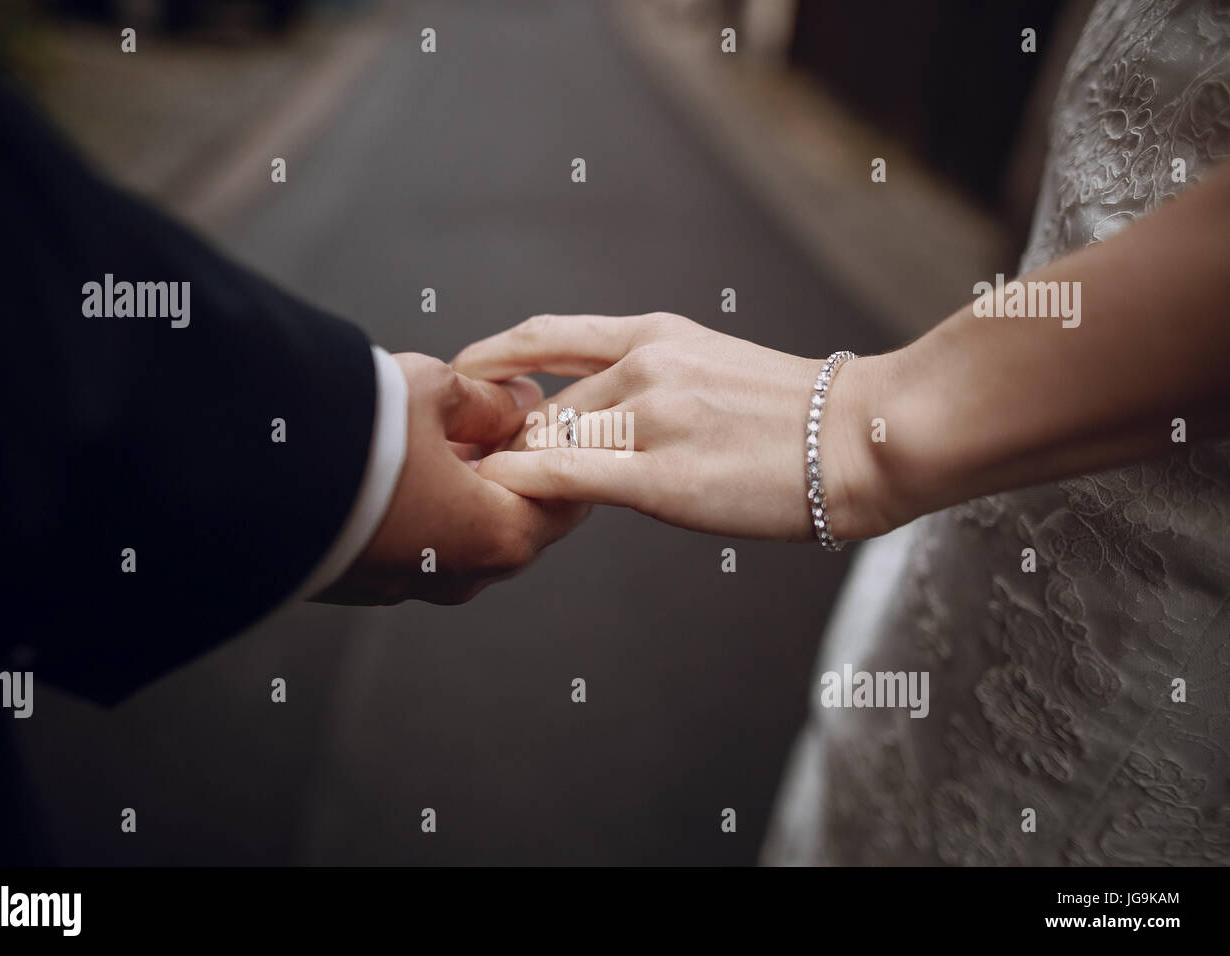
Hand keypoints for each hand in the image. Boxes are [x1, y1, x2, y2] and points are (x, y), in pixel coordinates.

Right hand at [315, 353, 588, 604]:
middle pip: (515, 520)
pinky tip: (402, 460)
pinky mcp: (364, 582)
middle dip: (513, 468)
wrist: (245, 480)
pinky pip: (416, 544)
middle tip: (499, 415)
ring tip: (444, 428)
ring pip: (463, 534)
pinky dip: (424, 506)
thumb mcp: (435, 390)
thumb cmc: (352, 435)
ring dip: (466, 486)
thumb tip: (517, 402)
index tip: (549, 416)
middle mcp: (460, 574)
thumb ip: (491, 399)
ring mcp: (409, 586)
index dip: (561, 452)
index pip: (566, 499)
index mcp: (499, 536)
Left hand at [452, 313, 893, 540]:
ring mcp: (651, 418)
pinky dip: (521, 486)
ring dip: (514, 475)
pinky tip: (496, 498)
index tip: (461, 378)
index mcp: (653, 335)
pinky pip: (567, 478)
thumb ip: (649, 379)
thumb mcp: (710, 366)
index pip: (546, 336)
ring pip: (549, 445)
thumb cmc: (796, 414)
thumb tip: (596, 413)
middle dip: (503, 448)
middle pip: (542, 411)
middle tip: (477, 478)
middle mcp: (642, 365)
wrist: (863, 437)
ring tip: (491, 505)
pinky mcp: (661, 475)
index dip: (491, 358)